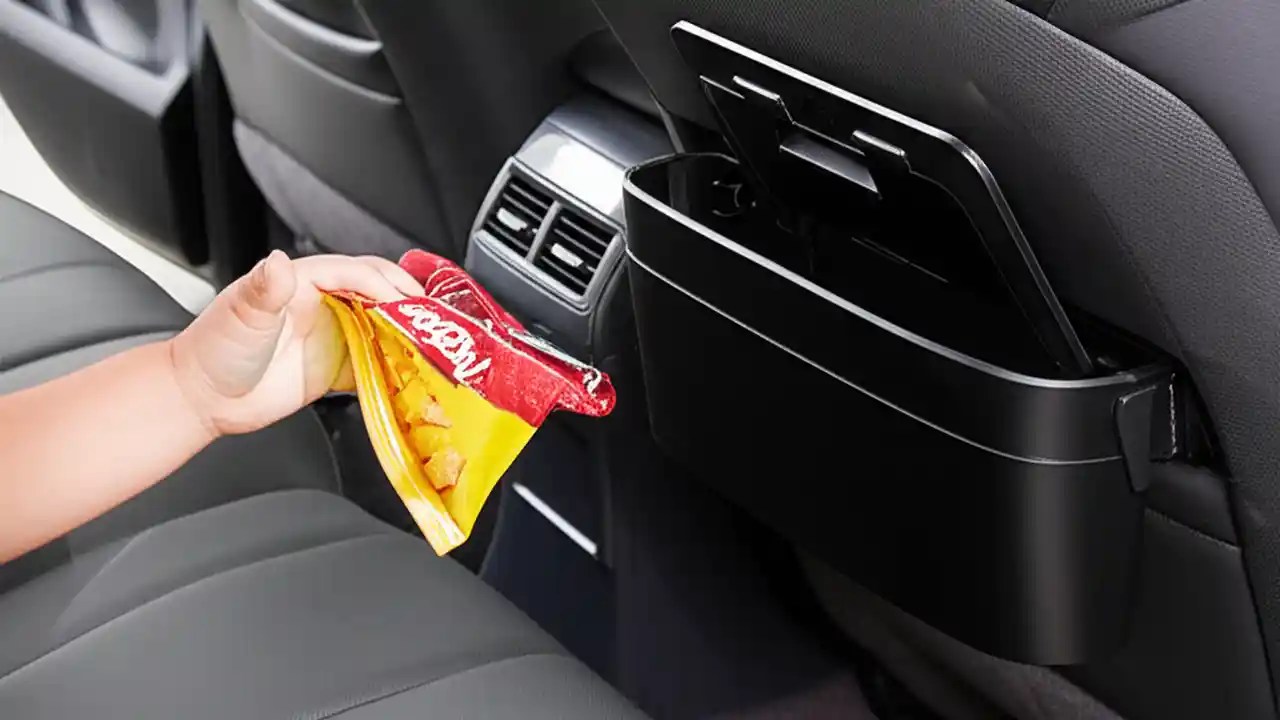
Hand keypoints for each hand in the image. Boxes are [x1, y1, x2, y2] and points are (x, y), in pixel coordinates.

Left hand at [169, 251, 424, 436]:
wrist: (204, 399)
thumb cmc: (214, 350)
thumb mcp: (240, 315)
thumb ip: (264, 289)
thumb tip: (280, 263)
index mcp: (303, 281)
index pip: (356, 272)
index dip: (385, 284)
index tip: (406, 302)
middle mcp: (324, 305)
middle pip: (378, 293)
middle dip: (408, 301)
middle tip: (435, 317)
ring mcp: (331, 336)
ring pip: (382, 326)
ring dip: (407, 332)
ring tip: (435, 342)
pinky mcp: (334, 369)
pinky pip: (374, 362)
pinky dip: (395, 366)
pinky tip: (412, 373)